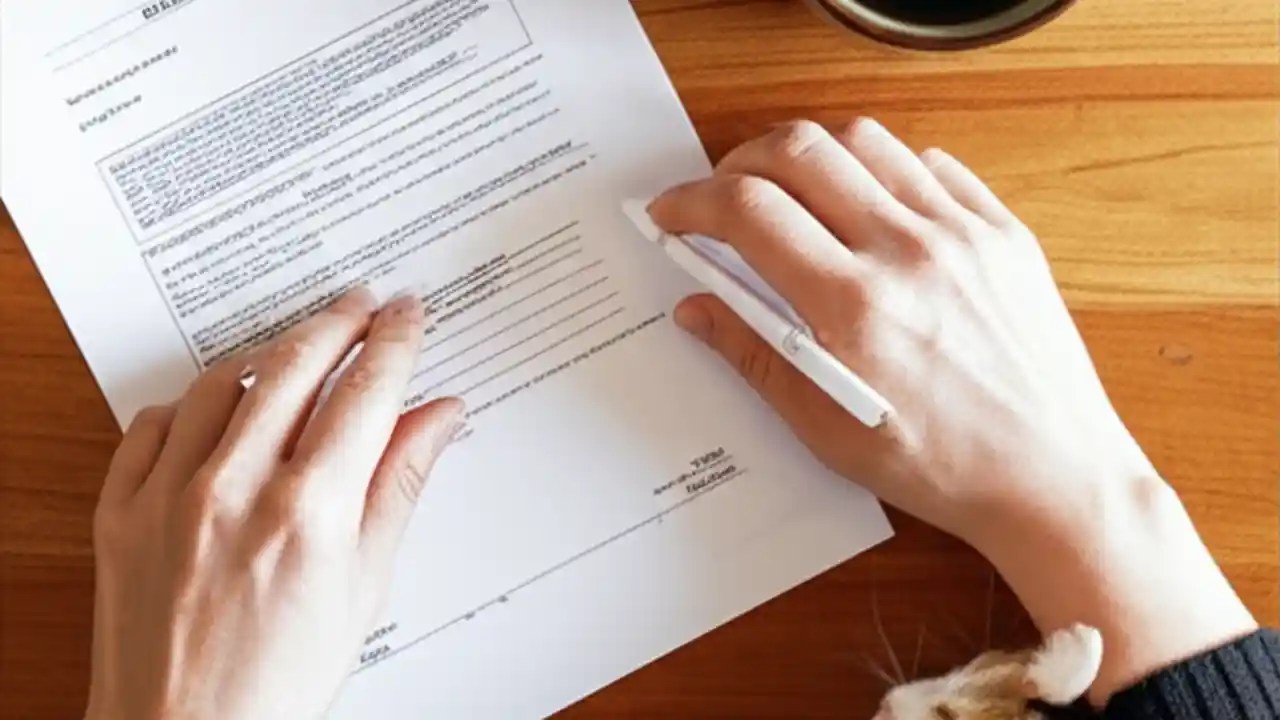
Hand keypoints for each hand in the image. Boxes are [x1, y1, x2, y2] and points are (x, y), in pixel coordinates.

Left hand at [87, 289, 462, 719]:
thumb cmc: (281, 682)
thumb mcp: (364, 586)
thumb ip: (399, 487)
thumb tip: (438, 418)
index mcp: (310, 513)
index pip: (366, 392)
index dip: (394, 341)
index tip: (407, 314)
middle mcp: (235, 490)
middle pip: (297, 363)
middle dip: (338, 320)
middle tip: (362, 302)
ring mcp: (169, 496)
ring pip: (223, 381)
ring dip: (269, 353)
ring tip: (299, 350)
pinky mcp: (119, 511)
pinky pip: (153, 423)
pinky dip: (191, 403)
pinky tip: (218, 410)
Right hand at [649, 118, 1255, 701]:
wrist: (1051, 477)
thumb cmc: (941, 466)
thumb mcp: (825, 428)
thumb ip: (754, 353)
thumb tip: (697, 306)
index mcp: (853, 306)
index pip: (748, 210)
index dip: (692, 201)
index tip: (674, 213)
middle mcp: (907, 251)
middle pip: (799, 151)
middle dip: (739, 162)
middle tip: (723, 195)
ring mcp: (962, 233)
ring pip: (863, 140)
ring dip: (809, 153)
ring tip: (791, 190)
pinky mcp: (1002, 232)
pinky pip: (930, 164)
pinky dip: (880, 168)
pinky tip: (866, 204)